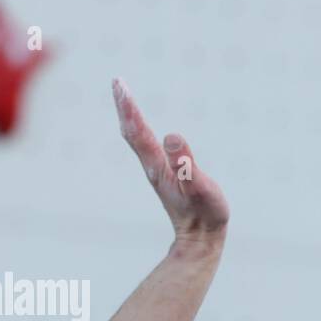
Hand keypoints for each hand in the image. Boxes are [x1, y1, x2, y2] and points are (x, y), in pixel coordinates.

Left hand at [112, 78, 229, 246]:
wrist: (200, 238)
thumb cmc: (204, 214)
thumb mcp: (200, 188)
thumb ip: (186, 164)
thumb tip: (171, 136)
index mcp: (158, 167)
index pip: (138, 132)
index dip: (129, 108)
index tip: (119, 85)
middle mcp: (152, 166)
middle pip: (132, 132)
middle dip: (124, 106)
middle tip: (117, 82)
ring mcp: (157, 170)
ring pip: (136, 138)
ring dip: (130, 115)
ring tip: (124, 94)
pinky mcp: (164, 173)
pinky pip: (146, 144)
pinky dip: (139, 128)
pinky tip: (141, 124)